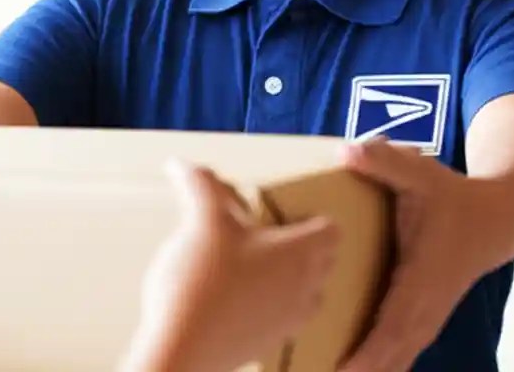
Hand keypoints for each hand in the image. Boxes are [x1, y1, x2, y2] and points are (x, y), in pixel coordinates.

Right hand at [124, 159, 339, 371]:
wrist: (183, 350)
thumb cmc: (204, 282)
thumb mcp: (201, 221)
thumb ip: (199, 186)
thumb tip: (181, 163)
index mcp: (302, 254)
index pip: (332, 228)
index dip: (314, 214)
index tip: (290, 209)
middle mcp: (306, 289)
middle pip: (320, 259)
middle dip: (298, 242)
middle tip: (267, 228)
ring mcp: (289, 321)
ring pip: (301, 290)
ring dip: (282, 275)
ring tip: (249, 262)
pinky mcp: (267, 343)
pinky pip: (278, 314)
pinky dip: (264, 301)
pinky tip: (230, 294)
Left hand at [337, 137, 488, 371]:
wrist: (498, 220)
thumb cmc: (453, 196)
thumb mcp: (421, 172)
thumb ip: (385, 161)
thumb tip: (347, 149)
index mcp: (424, 273)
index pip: (397, 317)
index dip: (374, 345)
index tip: (349, 368)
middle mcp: (428, 301)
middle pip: (396, 348)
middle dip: (365, 369)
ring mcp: (429, 313)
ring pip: (400, 354)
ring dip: (372, 370)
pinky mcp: (425, 316)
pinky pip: (402, 348)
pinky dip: (381, 363)